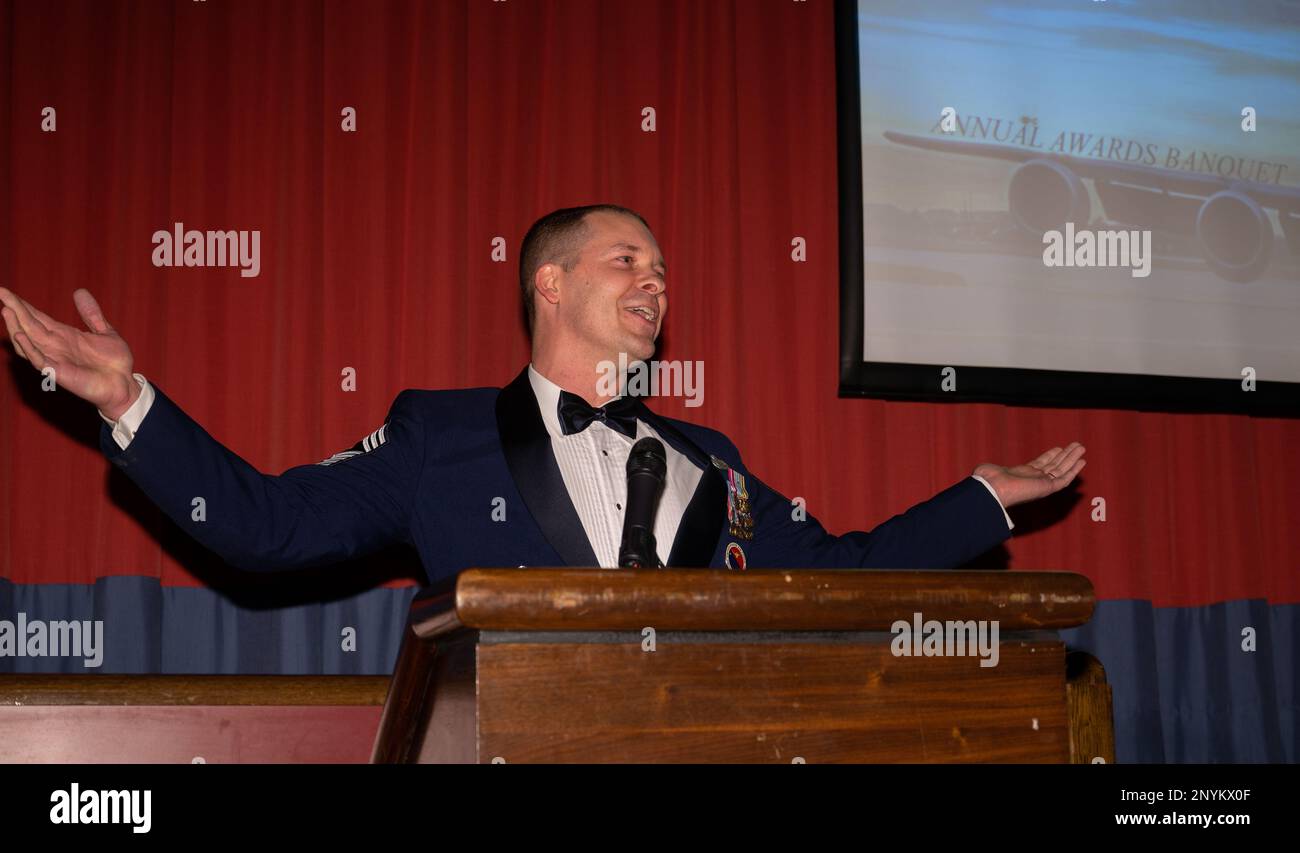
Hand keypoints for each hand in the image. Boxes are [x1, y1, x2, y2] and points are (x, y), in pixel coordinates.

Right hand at [0, 287, 138, 418]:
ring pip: (28, 341)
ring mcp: (55, 359)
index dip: (21, 305)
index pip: (36, 317)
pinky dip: (29, 349)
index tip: (4, 291)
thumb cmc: (115, 363)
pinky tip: (20, 336)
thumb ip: (91, 314)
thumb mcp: (106, 332)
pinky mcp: (59, 373)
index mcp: (63, 335)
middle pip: (29, 325)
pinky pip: (39, 360)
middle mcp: (55, 346)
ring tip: (6, 310)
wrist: (125, 385)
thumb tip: (79, 291)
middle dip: (14, 310)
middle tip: (0, 292)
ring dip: (16, 327)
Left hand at [974, 442, 1085, 509]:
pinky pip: (1064, 479)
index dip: (1050, 456)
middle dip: (1065, 455)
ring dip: (1072, 458)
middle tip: (1076, 445)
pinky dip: (1074, 470)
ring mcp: (1041, 484)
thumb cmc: (987, 481)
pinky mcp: (1047, 488)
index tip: (1059, 448)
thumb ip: (991, 470)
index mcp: (1021, 475)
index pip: (1040, 465)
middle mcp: (1034, 480)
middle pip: (1054, 466)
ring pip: (1062, 470)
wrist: (991, 489)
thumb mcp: (990, 470)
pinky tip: (1081, 461)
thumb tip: (981, 471)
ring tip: (1081, 447)